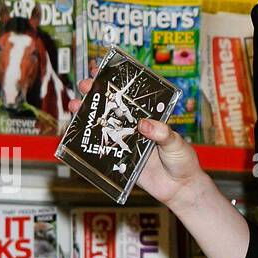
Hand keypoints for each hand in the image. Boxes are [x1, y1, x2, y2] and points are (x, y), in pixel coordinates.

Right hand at [68, 77, 203, 207]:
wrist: (180, 188)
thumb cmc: (183, 161)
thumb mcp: (176, 143)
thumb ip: (162, 133)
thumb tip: (143, 124)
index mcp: (149, 117)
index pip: (130, 96)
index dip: (115, 82)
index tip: (101, 69)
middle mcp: (134, 127)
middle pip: (112, 108)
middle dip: (95, 94)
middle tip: (84, 85)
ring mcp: (126, 143)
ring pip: (103, 126)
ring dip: (87, 115)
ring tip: (74, 105)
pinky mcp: (120, 160)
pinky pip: (103, 150)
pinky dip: (89, 142)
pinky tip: (78, 134)